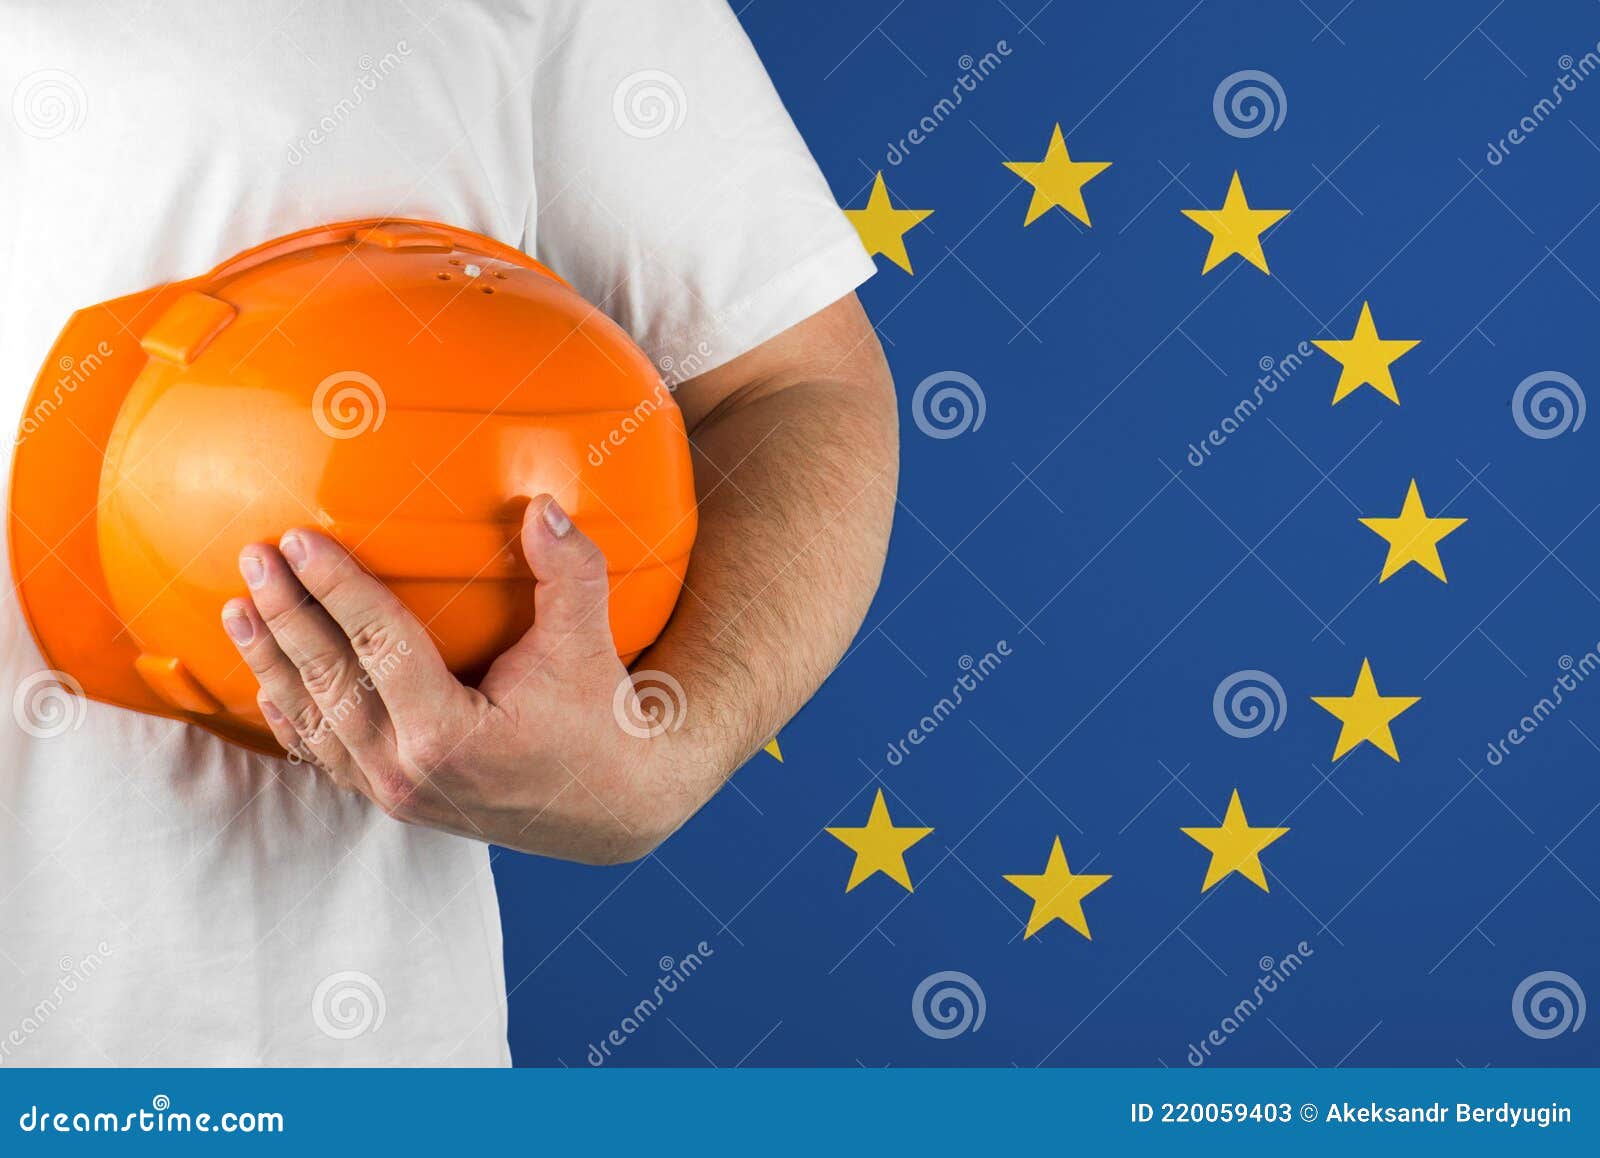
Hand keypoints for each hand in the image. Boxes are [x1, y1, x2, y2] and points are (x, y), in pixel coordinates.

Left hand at [220, 496, 689, 863]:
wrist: (611, 808)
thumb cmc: (601, 722)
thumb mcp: (589, 643)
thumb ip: (568, 572)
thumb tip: (541, 506)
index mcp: (447, 733)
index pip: (376, 645)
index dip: (335, 587)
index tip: (299, 540)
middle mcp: (407, 771)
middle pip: (329, 681)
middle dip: (285, 615)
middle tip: (254, 558)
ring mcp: (396, 792)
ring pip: (315, 721)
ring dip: (272, 663)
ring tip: (239, 608)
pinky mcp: (396, 800)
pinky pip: (327, 756)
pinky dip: (292, 716)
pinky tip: (269, 681)